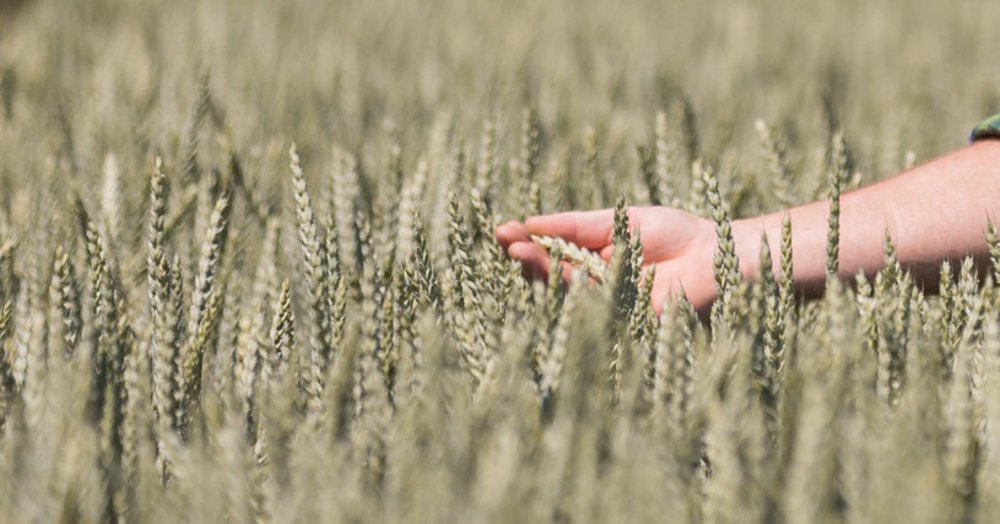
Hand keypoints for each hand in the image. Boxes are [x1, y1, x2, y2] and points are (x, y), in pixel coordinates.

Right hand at [495, 206, 720, 312]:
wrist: (723, 255)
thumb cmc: (678, 235)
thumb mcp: (621, 221)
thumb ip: (578, 225)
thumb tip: (532, 223)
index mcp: (593, 260)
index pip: (550, 252)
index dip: (526, 242)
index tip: (503, 230)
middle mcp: (597, 283)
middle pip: (552, 273)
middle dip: (528, 258)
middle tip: (507, 242)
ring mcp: (610, 302)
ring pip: (568, 290)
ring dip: (544, 272)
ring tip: (521, 253)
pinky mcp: (630, 317)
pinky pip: (597, 303)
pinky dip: (577, 288)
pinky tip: (557, 270)